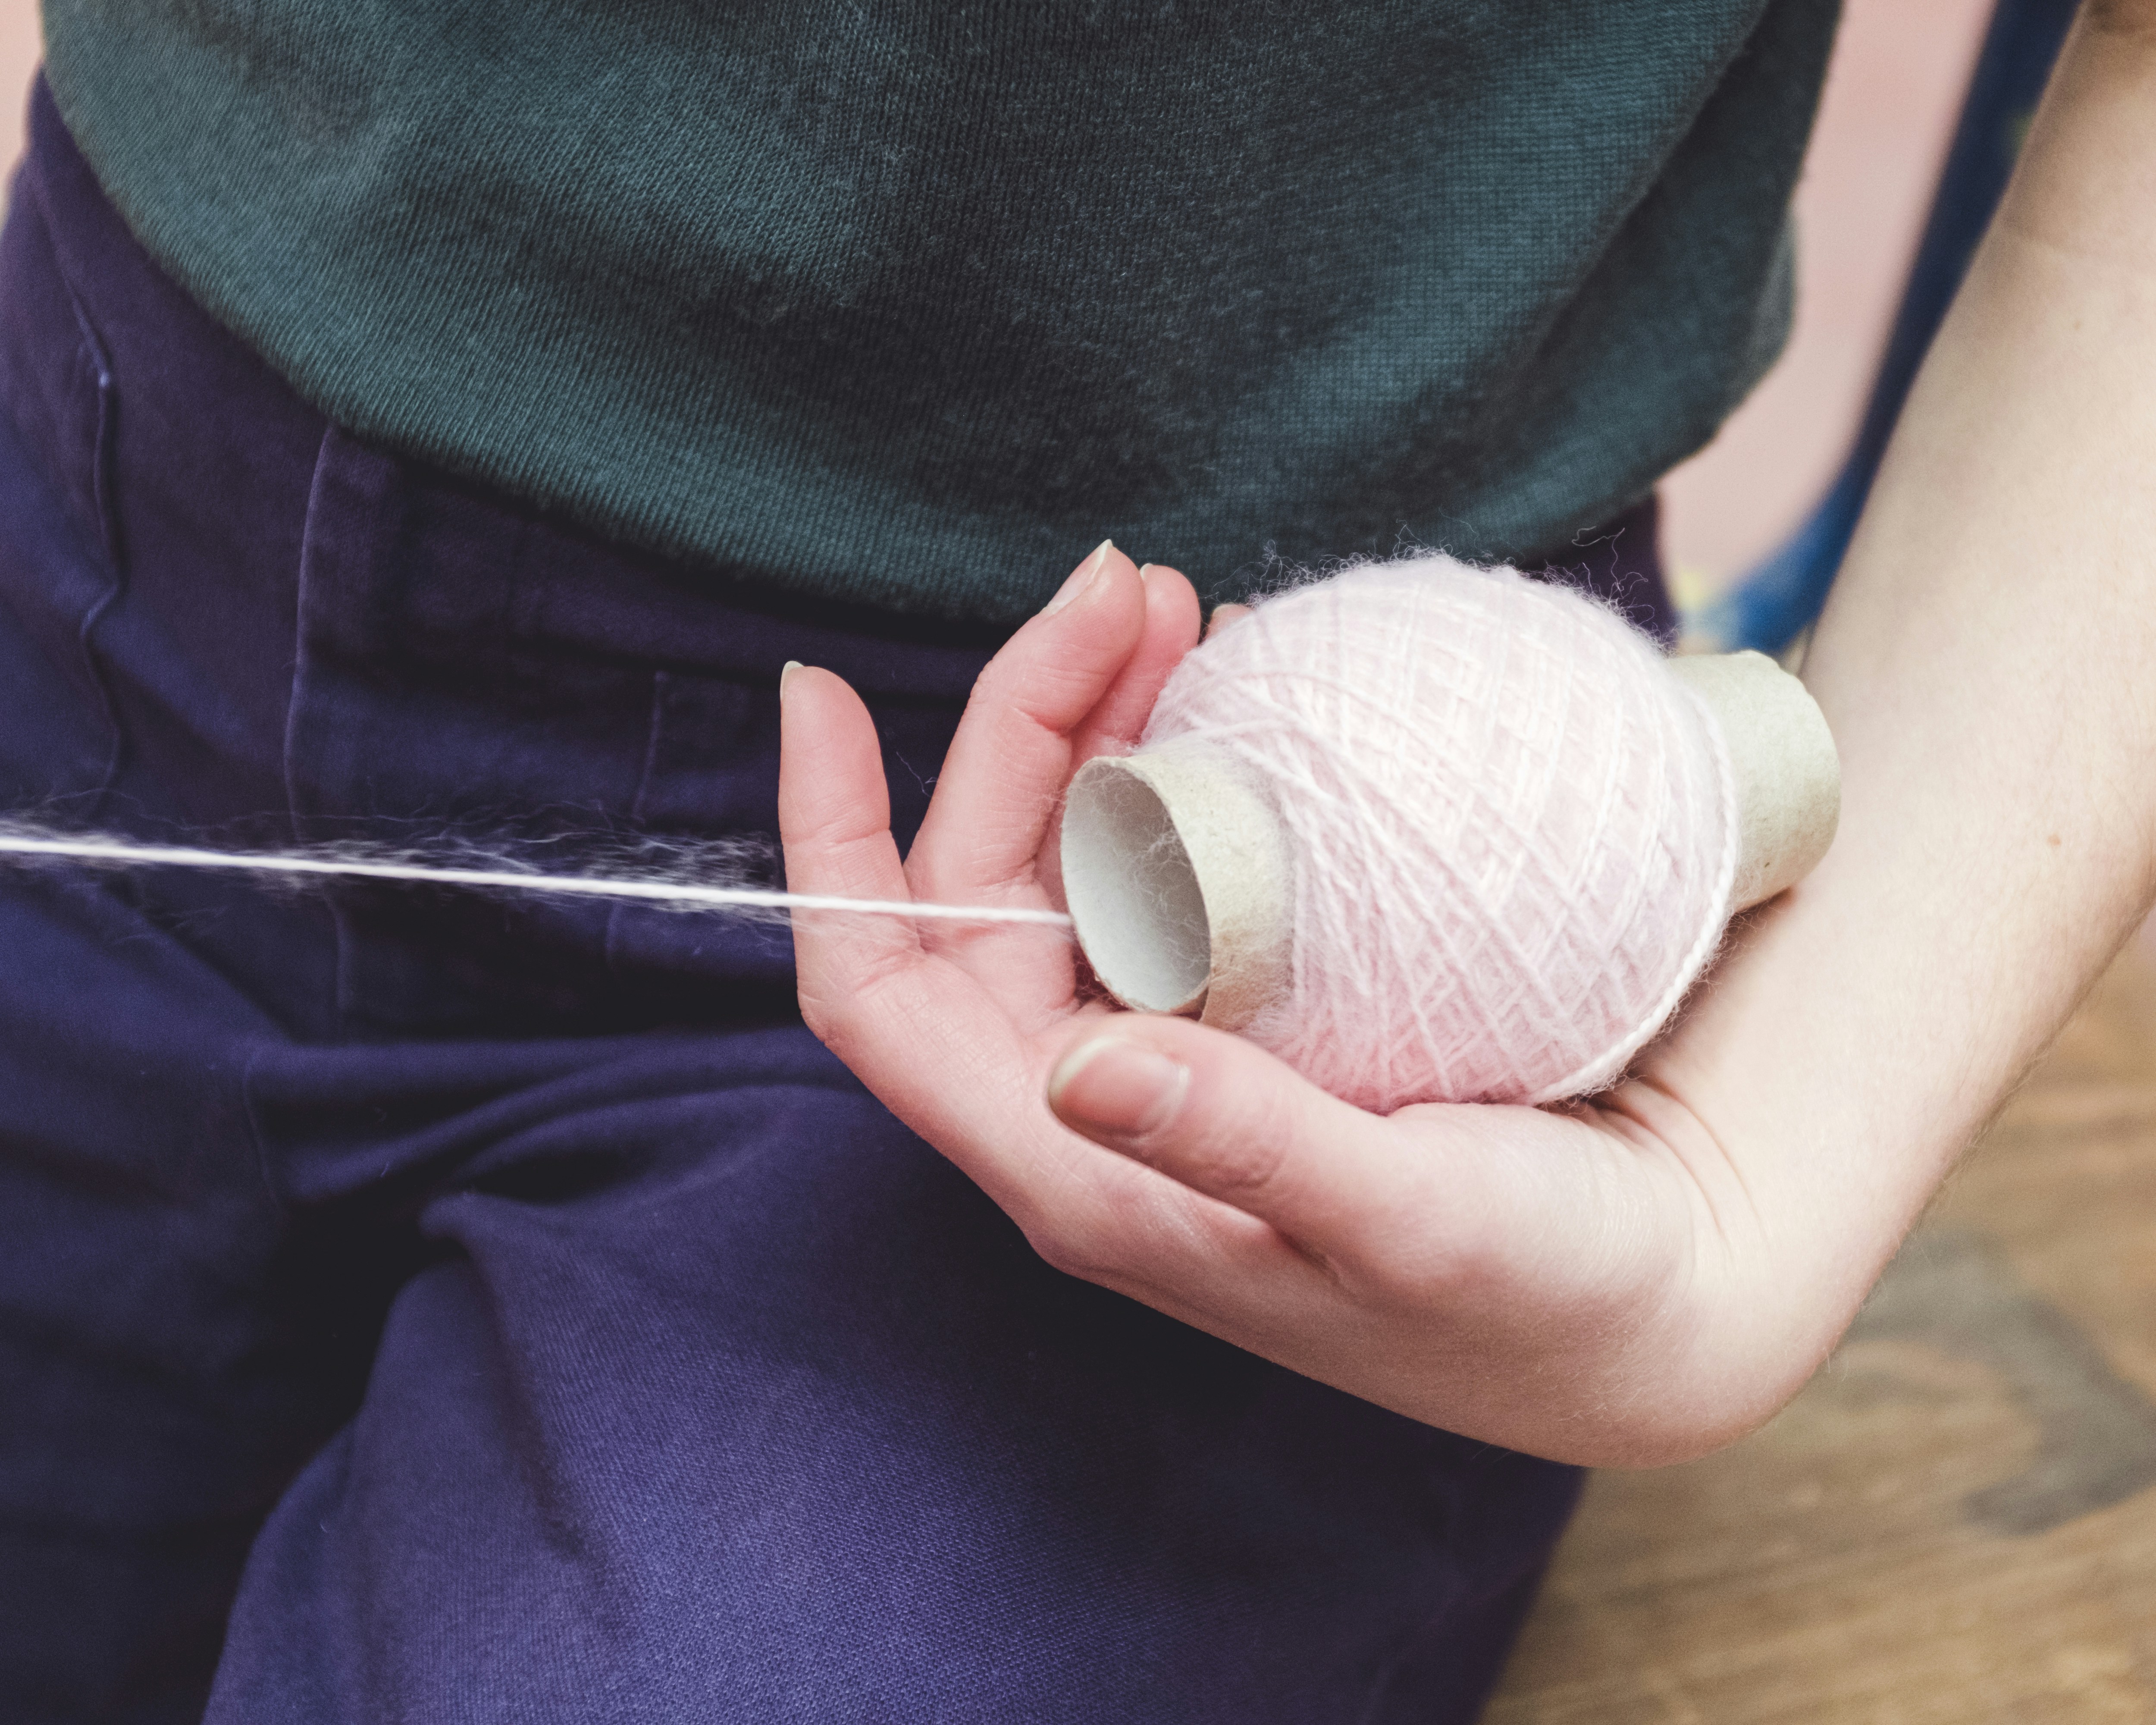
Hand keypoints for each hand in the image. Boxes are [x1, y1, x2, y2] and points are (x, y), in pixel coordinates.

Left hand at [778, 543, 1823, 1465]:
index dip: (831, 847)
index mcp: (1084, 1172)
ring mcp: (1182, 1040)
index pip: (882, 995)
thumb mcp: (1408, 1227)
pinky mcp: (1267, 999)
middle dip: (1025, 723)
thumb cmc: (1542, 1295)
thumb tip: (1080, 1071)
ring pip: (1081, 854)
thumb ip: (1247, 1149)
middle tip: (1131, 588)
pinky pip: (1183, 857)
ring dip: (1105, 721)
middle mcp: (1106, 1098)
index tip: (820, 688)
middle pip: (987, 882)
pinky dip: (1192, 759)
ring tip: (1176, 605)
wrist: (1669, 1292)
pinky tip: (1237, 685)